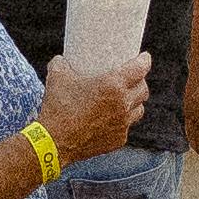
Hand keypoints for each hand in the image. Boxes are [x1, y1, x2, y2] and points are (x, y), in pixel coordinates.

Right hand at [40, 52, 151, 169]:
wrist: (54, 141)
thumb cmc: (57, 106)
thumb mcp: (57, 76)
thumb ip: (61, 63)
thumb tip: (62, 59)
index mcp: (113, 85)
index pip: (140, 69)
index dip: (144, 61)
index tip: (144, 57)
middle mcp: (123, 104)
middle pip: (143, 90)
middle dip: (141, 82)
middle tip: (133, 79)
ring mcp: (122, 124)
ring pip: (138, 110)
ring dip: (135, 103)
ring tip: (126, 100)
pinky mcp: (118, 140)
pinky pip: (126, 127)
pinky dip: (122, 122)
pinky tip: (113, 120)